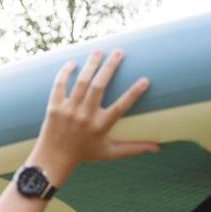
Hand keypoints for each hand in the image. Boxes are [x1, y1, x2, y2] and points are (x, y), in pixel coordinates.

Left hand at [28, 49, 157, 186]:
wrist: (52, 160)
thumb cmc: (84, 154)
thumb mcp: (110, 152)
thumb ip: (134, 148)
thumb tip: (158, 147)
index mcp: (100, 126)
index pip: (120, 107)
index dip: (133, 93)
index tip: (145, 80)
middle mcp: (84, 117)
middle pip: (99, 86)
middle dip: (110, 67)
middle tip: (119, 52)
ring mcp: (68, 111)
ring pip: (81, 82)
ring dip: (91, 64)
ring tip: (99, 51)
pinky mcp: (54, 108)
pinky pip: (59, 86)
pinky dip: (65, 73)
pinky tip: (72, 63)